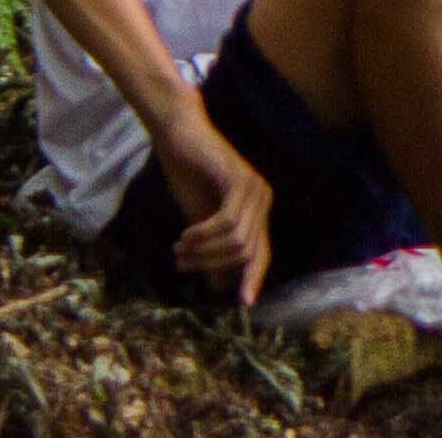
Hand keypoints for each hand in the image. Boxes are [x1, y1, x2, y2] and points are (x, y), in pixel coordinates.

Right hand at [154, 108, 277, 305]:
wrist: (180, 137)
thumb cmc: (189, 176)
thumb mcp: (199, 223)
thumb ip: (211, 251)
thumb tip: (218, 286)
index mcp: (256, 211)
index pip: (261, 253)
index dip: (254, 278)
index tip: (244, 304)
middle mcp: (262, 200)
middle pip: (246, 253)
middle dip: (211, 264)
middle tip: (181, 262)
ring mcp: (254, 189)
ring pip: (236, 241)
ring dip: (203, 252)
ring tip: (179, 248)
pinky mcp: (238, 180)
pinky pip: (226, 222)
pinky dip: (203, 234)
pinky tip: (186, 234)